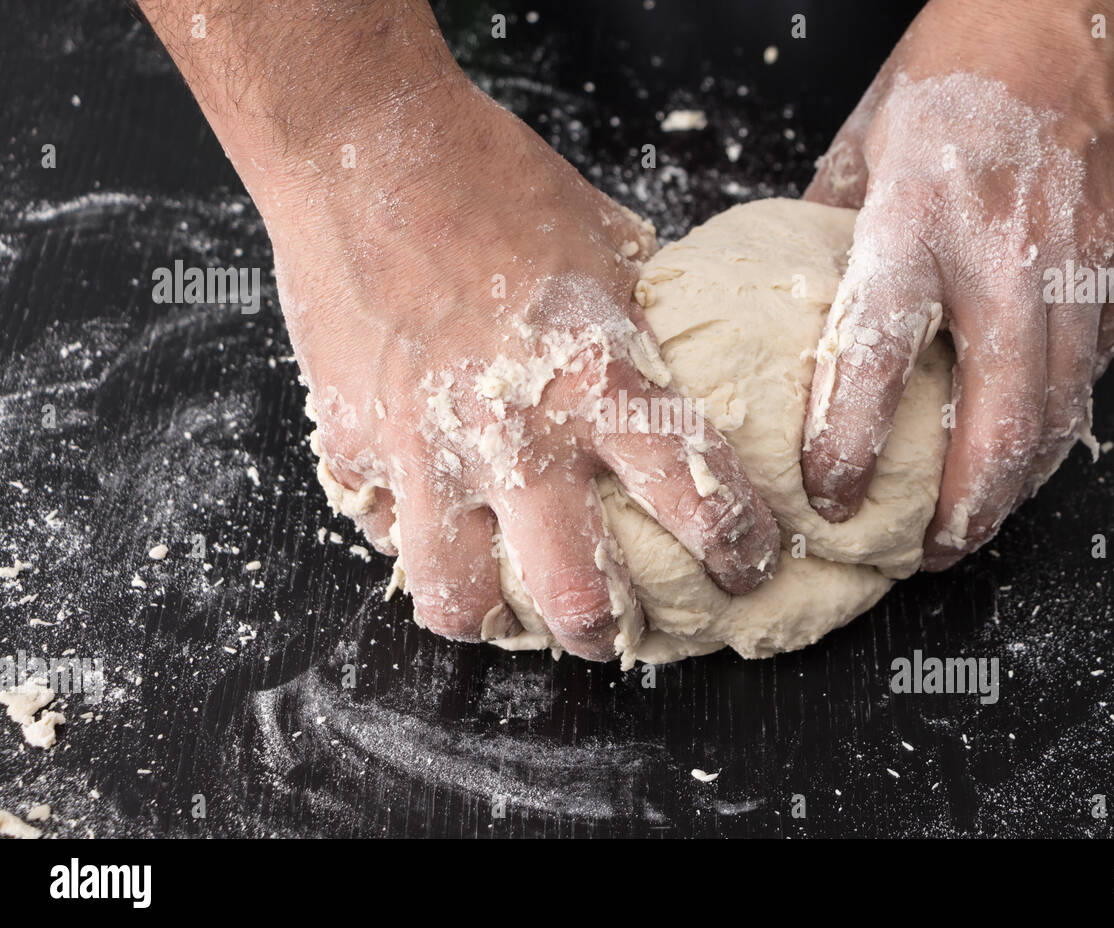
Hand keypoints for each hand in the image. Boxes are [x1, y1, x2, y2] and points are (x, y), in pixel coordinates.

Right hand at [140, 1, 779, 659]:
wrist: (367, 150)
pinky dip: (410, 537)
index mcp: (597, 379)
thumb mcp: (605, 249)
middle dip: (609, 631)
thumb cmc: (494, 184)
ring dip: (497, 614)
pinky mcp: (352, 443)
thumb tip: (676, 367)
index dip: (736, 548)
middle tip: (619, 624)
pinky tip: (432, 518)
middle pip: (575, 598)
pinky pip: (382, 531)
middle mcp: (516, 436)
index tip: (745, 563)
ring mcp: (423, 450)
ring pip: (459, 598)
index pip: (694, 497)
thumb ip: (641, 327)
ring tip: (513, 599)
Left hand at [802, 0, 1113, 568]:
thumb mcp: (868, 134)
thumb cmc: (968, 58)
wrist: (1087, 0)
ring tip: (977, 519)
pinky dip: (1063, 408)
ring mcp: (1088, 259)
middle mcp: (1011, 249)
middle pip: (1000, 418)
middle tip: (929, 553)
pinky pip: (1102, 360)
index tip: (830, 493)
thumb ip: (832, 228)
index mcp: (922, 215)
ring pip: (1064, 410)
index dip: (851, 437)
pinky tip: (1029, 429)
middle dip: (966, 509)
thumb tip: (796, 300)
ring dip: (1018, 481)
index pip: (877, 350)